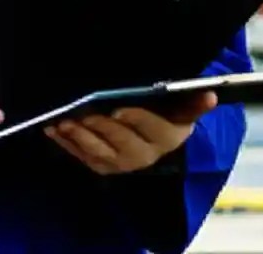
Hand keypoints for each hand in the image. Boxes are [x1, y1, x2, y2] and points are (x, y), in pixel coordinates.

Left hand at [44, 91, 216, 174]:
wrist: (158, 141)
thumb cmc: (167, 115)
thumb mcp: (183, 108)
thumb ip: (193, 102)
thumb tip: (210, 94)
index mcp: (168, 137)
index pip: (153, 128)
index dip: (136, 119)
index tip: (119, 108)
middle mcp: (144, 155)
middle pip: (121, 141)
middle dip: (100, 126)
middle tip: (83, 112)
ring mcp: (121, 164)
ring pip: (98, 152)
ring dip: (79, 136)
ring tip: (62, 121)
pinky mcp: (102, 167)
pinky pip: (81, 156)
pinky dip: (65, 143)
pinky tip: (52, 128)